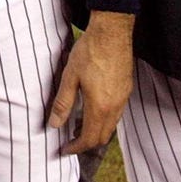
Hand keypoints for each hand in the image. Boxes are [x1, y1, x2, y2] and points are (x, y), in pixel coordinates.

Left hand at [48, 11, 133, 152]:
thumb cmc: (90, 52)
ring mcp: (123, 99)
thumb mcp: (70, 77)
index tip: (63, 149)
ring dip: (96, 131)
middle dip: (86, 143)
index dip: (75, 147)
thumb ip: (63, 103)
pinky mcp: (126, 89)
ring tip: (78, 125)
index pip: (89, 138)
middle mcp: (114, 107)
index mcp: (99, 107)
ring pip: (111, 126)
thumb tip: (54, 124)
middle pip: (102, 137)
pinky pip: (116, 114)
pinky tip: (92, 109)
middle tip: (70, 140)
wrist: (112, 32)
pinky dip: (104, 120)